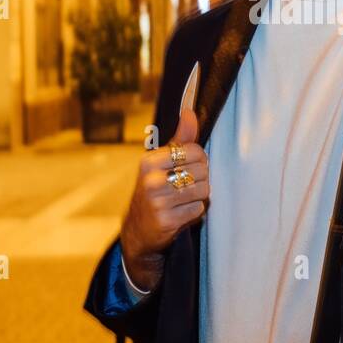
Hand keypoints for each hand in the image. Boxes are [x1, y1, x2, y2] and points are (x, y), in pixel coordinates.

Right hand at [119, 107, 208, 291]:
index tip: (189, 167)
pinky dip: (195, 212)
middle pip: (202, 171)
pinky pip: (199, 209)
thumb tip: (189, 112)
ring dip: (199, 196)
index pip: (195, 151)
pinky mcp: (166, 220)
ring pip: (203, 190)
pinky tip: (181, 213)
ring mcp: (158, 201)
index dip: (200, 160)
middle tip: (185, 187)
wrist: (138, 230)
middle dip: (200, 179)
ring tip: (183, 200)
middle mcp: (151, 180)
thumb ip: (180, 139)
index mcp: (149, 161)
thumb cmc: (154, 190)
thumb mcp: (161, 162)